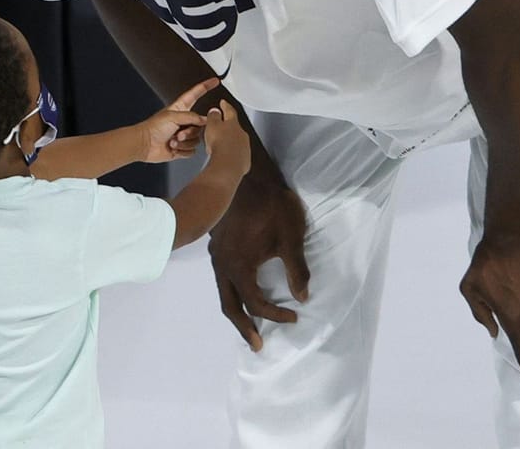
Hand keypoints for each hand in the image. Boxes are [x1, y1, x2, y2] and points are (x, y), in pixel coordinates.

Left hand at [135, 78, 218, 162]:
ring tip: (173, 141)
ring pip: (196, 139)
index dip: (205, 86)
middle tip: (179, 133)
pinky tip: (173, 148)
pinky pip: (192, 151)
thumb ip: (192, 117)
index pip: (196, 94)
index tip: (215, 81)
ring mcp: (183, 135)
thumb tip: (205, 120)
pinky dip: (183, 151)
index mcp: (181, 109)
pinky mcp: (182, 148)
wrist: (144, 145)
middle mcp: (184, 121)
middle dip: (189, 132)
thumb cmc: (153, 128)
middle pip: (200, 125)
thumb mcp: (173, 116)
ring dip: (184, 143)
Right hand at [203, 100, 250, 175]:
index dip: (225, 106)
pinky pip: (238, 155)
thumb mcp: (212, 126)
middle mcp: (242, 134)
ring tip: (219, 145)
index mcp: (234, 124)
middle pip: (234, 127)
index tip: (223, 103)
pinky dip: (232, 155)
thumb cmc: (220, 146)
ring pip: (237, 142)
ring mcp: (245, 148)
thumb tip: (215, 111)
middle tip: (219, 127)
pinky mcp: (245, 160)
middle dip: (228, 127)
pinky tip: (224, 157)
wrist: (227, 166)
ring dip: (229, 142)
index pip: (230, 111)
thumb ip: (214, 117)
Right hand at [208, 171, 308, 350]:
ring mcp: (216, 254)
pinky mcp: (216, 244)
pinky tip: (242, 290)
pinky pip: (221, 277)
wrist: (247, 174)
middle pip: (230, 306)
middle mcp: (221, 265)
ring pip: (222, 291)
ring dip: (236, 310)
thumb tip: (303, 297)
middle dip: (244, 328)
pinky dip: (232, 291)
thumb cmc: (272, 205)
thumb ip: (297, 270)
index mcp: (238, 266)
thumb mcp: (290, 238)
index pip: (256, 302)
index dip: (275, 314)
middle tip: (258, 346)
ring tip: (250, 325)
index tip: (295, 316)